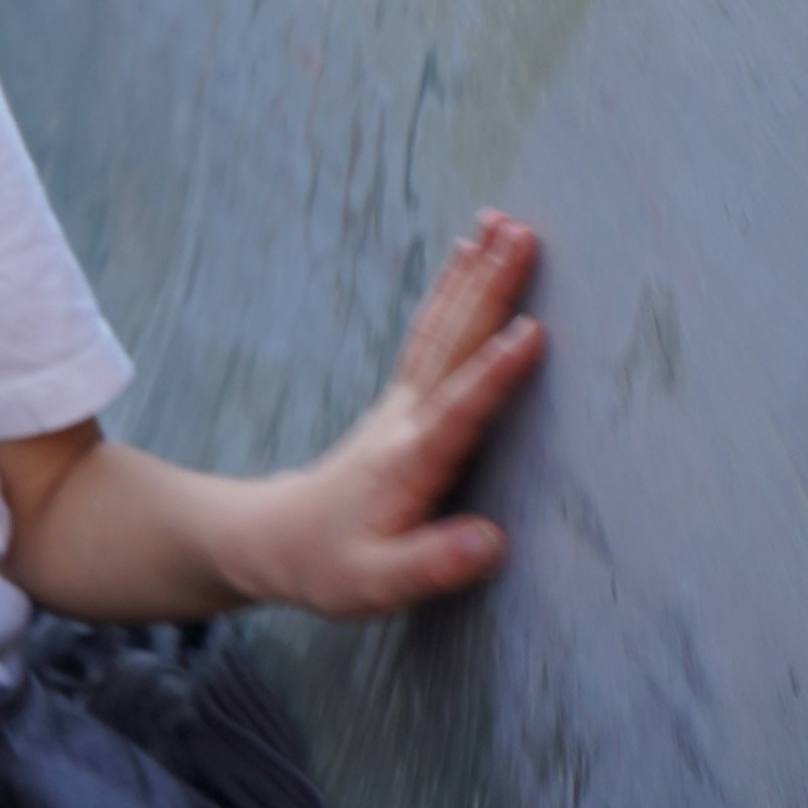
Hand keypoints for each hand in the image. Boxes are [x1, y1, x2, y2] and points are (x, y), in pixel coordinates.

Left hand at [252, 211, 544, 618]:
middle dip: (488, 289)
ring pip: (440, 327)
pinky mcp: (402, 400)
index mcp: (409, 463)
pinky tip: (466, 258)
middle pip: (451, 344)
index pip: (457, 412)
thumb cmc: (329, 564)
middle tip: (521, 234)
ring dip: (472, 275)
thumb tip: (491, 542)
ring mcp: (401, 404)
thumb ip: (431, 566)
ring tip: (500, 223)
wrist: (275, 538)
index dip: (494, 374)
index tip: (532, 330)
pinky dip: (452, 292)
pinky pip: (430, 334)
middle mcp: (406, 420)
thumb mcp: (374, 584)